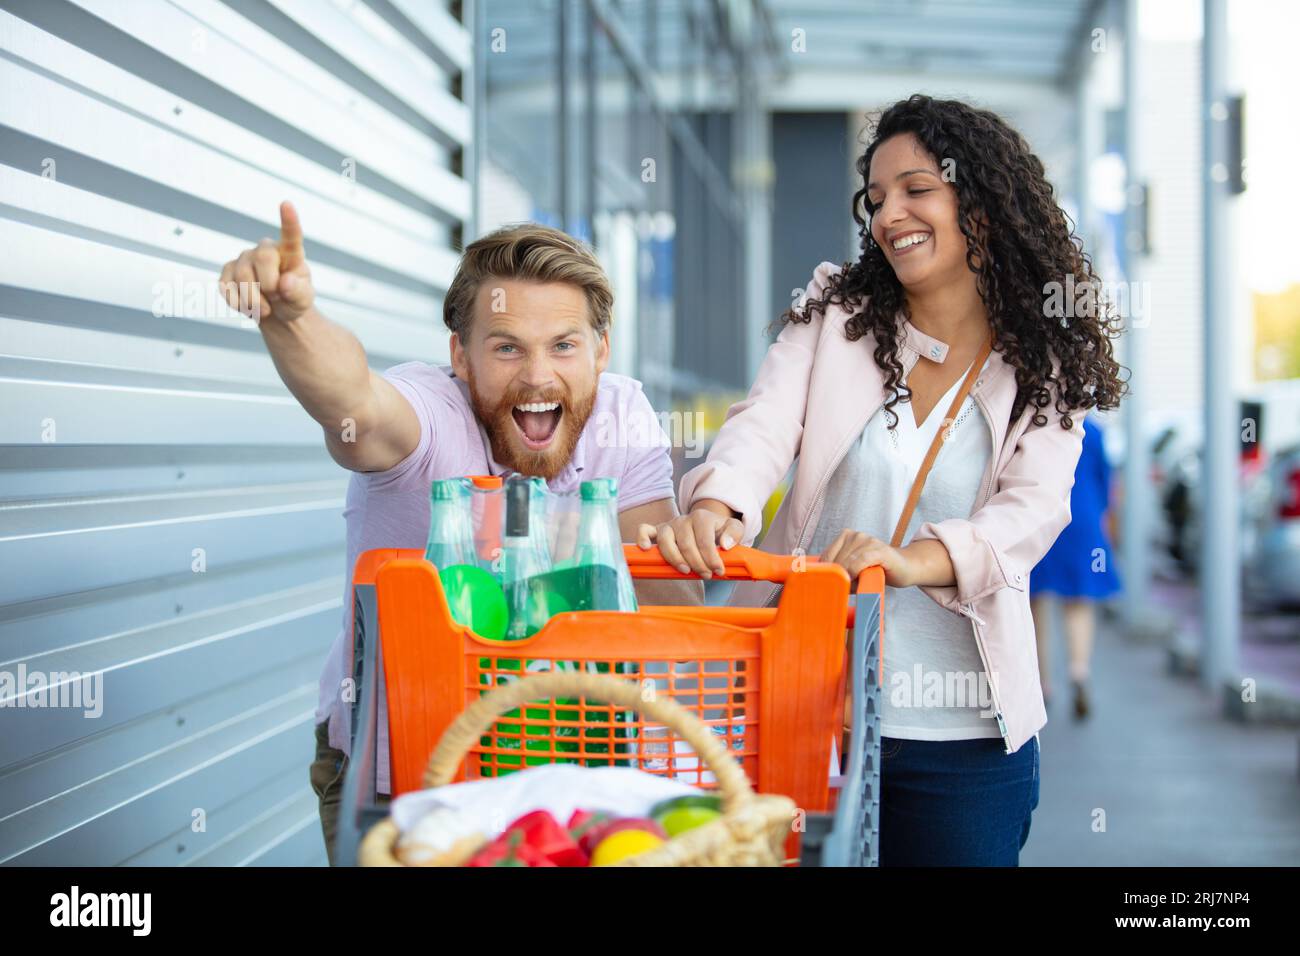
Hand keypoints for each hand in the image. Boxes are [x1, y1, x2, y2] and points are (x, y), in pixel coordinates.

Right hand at [219, 201, 314, 324]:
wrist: (276, 314)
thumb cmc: (293, 300)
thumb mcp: (303, 300)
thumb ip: (299, 292)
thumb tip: (286, 283)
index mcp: (289, 252)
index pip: (290, 235)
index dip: (289, 221)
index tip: (287, 204)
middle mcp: (265, 249)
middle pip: (263, 258)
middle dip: (270, 284)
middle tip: (277, 297)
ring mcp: (244, 259)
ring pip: (243, 277)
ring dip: (255, 301)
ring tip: (266, 307)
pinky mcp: (227, 272)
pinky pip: (227, 288)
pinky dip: (239, 305)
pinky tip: (250, 307)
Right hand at [635, 504, 744, 578]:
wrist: (707, 523)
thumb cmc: (719, 530)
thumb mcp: (734, 528)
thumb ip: (734, 533)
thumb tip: (726, 545)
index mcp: (702, 517)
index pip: (704, 540)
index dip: (712, 558)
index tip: (719, 571)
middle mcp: (683, 519)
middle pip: (686, 544)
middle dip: (697, 563)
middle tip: (706, 575)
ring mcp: (669, 525)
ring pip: (665, 540)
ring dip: (675, 558)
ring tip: (686, 571)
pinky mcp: (657, 530)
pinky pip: (645, 530)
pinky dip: (642, 538)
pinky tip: (646, 549)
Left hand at [819, 529, 913, 586]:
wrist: (905, 567)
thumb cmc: (877, 569)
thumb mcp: (853, 567)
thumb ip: (839, 569)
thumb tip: (822, 582)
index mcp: (846, 536)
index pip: (826, 556)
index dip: (827, 573)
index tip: (830, 584)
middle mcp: (856, 535)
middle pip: (836, 560)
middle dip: (838, 577)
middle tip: (846, 588)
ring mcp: (868, 540)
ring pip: (846, 561)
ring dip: (848, 578)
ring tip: (856, 585)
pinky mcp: (879, 550)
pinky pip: (860, 561)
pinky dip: (856, 572)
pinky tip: (858, 578)